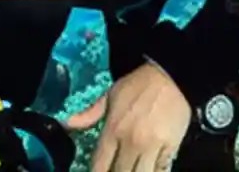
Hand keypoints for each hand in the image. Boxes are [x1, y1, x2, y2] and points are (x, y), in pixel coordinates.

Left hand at [65, 62, 191, 171]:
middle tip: (116, 169)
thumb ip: (89, 114)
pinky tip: (149, 169)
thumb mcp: (110, 95)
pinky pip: (161, 171)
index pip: (99, 165)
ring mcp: (152, 147)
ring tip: (131, 169)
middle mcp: (130, 142)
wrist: (171, 76)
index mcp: (113, 130)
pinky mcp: (171, 148)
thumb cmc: (138, 85)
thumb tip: (67, 124)